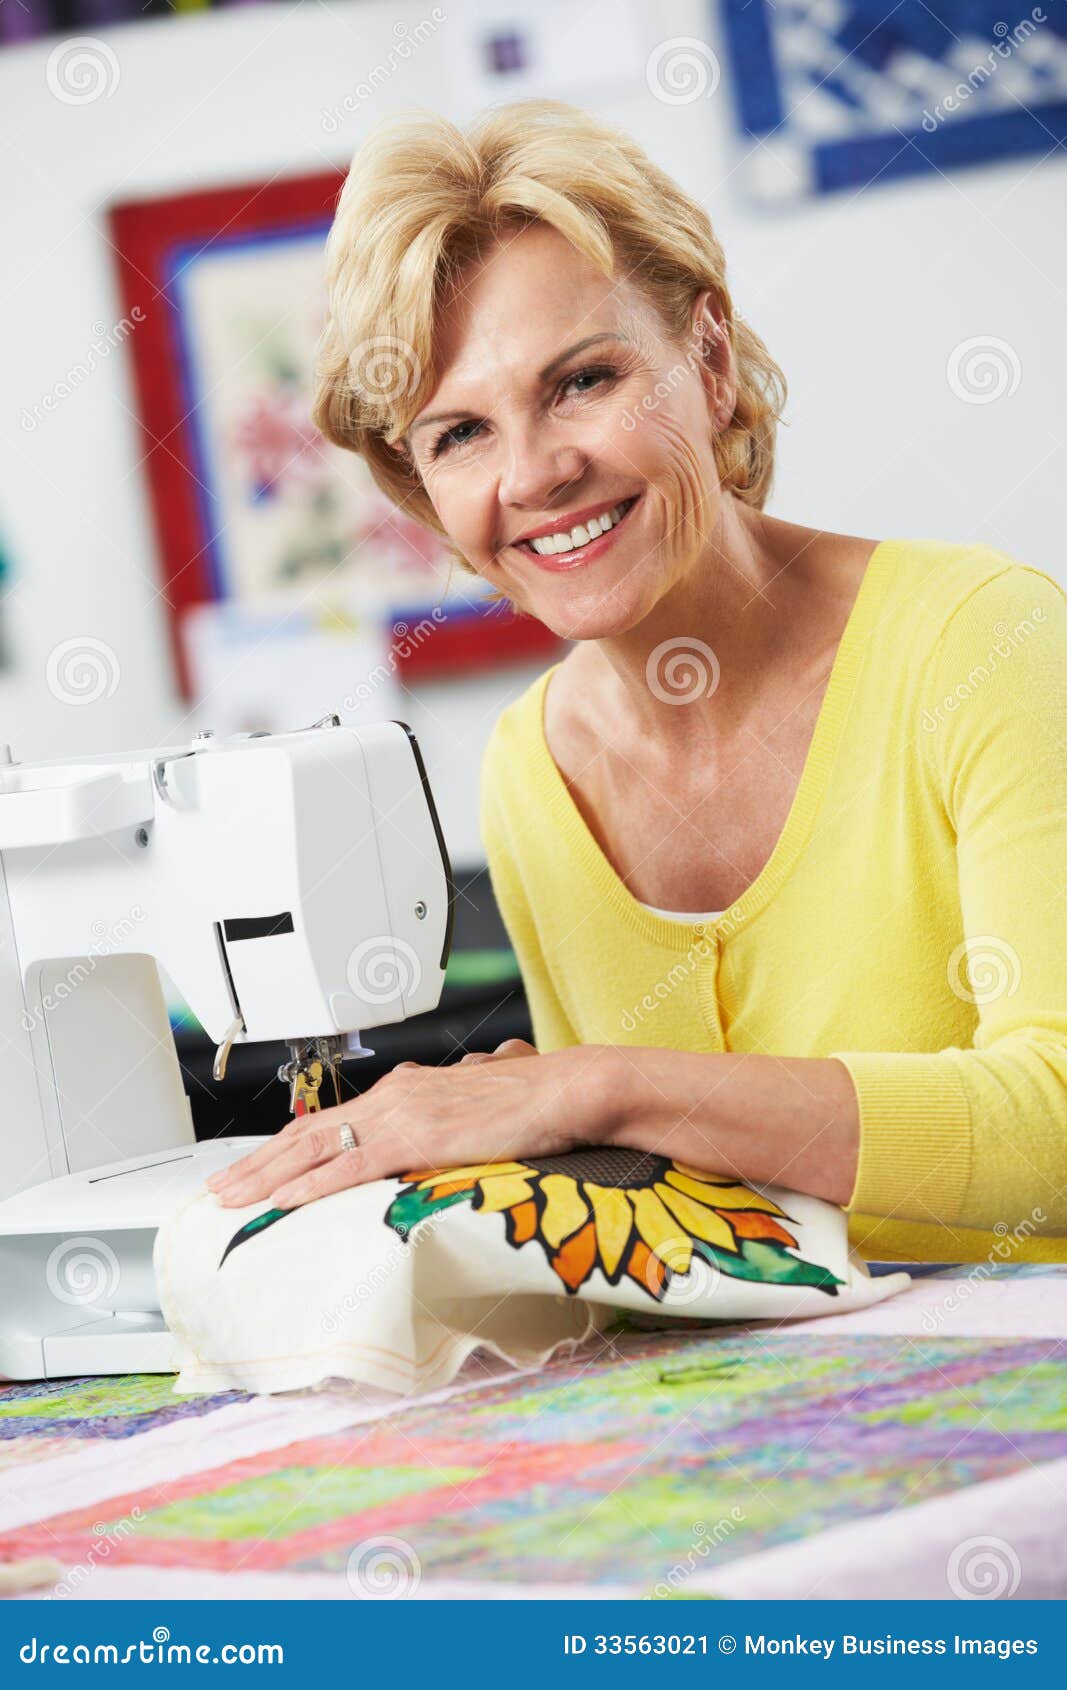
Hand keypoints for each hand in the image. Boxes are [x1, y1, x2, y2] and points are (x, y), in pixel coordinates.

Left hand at [204, 1041, 613, 1210]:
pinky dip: (311, 1184)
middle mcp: (396, 1094)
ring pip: (317, 1147)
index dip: (288, 1146)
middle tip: (221, 1187)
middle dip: (259, 1162)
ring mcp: (403, 1113)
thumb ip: (459, 1110)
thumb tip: (459, 1111)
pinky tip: (284, 1200)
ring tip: (233, 1197)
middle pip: (309, 1131)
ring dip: (268, 1175)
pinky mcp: (417, 1136)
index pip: (332, 1120)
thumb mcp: (481, 1104)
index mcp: (407, 1089)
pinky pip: (351, 1164)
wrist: (567, 1090)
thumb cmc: (537, 1100)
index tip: (257, 1167)